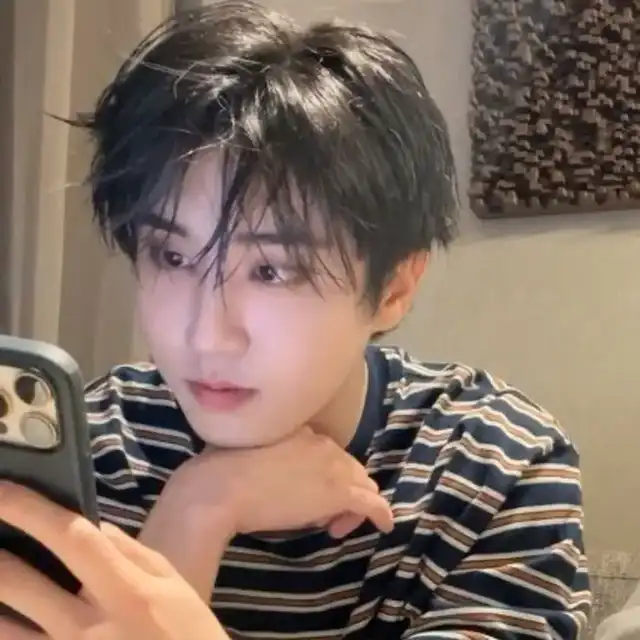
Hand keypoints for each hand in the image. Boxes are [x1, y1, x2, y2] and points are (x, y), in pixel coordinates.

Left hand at [0, 482, 227, 639]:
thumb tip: (92, 528)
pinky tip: (8, 618)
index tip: (2, 488)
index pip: (71, 538)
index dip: (30, 510)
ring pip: (3, 630)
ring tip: (0, 574)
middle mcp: (85, 628)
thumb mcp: (174, 587)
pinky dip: (7, 631)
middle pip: (17, 583)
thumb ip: (132, 554)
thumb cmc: (189, 639)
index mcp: (125, 592)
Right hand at [161, 426, 393, 538]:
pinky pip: (371, 503)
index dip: (323, 475)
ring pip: (360, 484)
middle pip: (348, 468)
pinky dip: (380, 514)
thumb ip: (264, 452)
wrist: (219, 487)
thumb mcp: (244, 448)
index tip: (308, 497)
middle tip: (323, 519)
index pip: (326, 453)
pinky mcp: (339, 493)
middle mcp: (320, 443)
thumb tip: (263, 468)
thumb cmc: (219, 469)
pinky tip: (384, 526)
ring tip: (334, 528)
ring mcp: (332, 467)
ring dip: (352, 504)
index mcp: (299, 430)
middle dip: (342, 490)